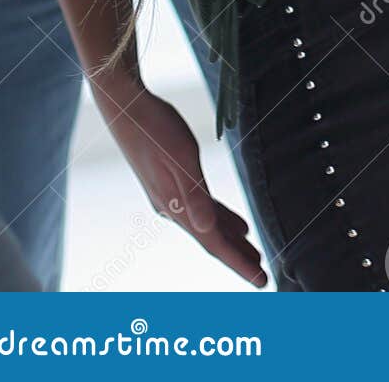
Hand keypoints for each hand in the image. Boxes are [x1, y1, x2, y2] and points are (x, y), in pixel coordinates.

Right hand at [95, 83, 265, 286]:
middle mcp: (174, 208)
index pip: (214, 243)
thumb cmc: (154, 128)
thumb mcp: (180, 157)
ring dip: (232, 241)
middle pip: (213, 241)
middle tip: (262, 277)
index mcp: (178, 206)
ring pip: (209, 226)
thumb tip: (207, 229)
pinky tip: (236, 223)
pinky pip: (203, 209)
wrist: (126, 107)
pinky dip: (222, 219)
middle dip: (238, 258)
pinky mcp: (172, 183)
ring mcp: (172, 197)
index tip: (260, 280)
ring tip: (254, 254)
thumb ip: (194, 195)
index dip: (238, 263)